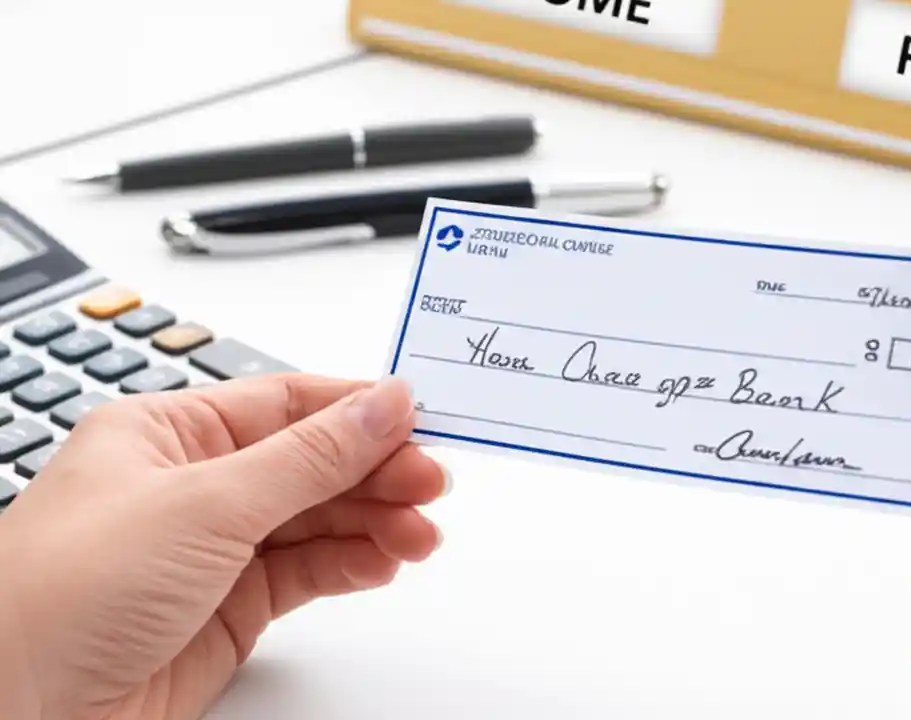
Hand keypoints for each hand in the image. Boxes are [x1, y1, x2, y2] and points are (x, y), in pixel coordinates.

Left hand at [0, 375, 446, 719]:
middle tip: (431, 482)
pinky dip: (352, 565)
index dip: (357, 409)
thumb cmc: (58, 595)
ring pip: (317, 520)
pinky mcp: (229, 609)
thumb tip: (383, 403)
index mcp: (168, 433)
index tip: (421, 417)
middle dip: (376, 471)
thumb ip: (309, 457)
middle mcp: (192, 486)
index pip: (286, 404)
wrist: (16, 712)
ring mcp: (212, 550)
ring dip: (374, 522)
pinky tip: (384, 560)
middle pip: (310, 463)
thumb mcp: (204, 503)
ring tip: (419, 533)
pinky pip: (308, 573)